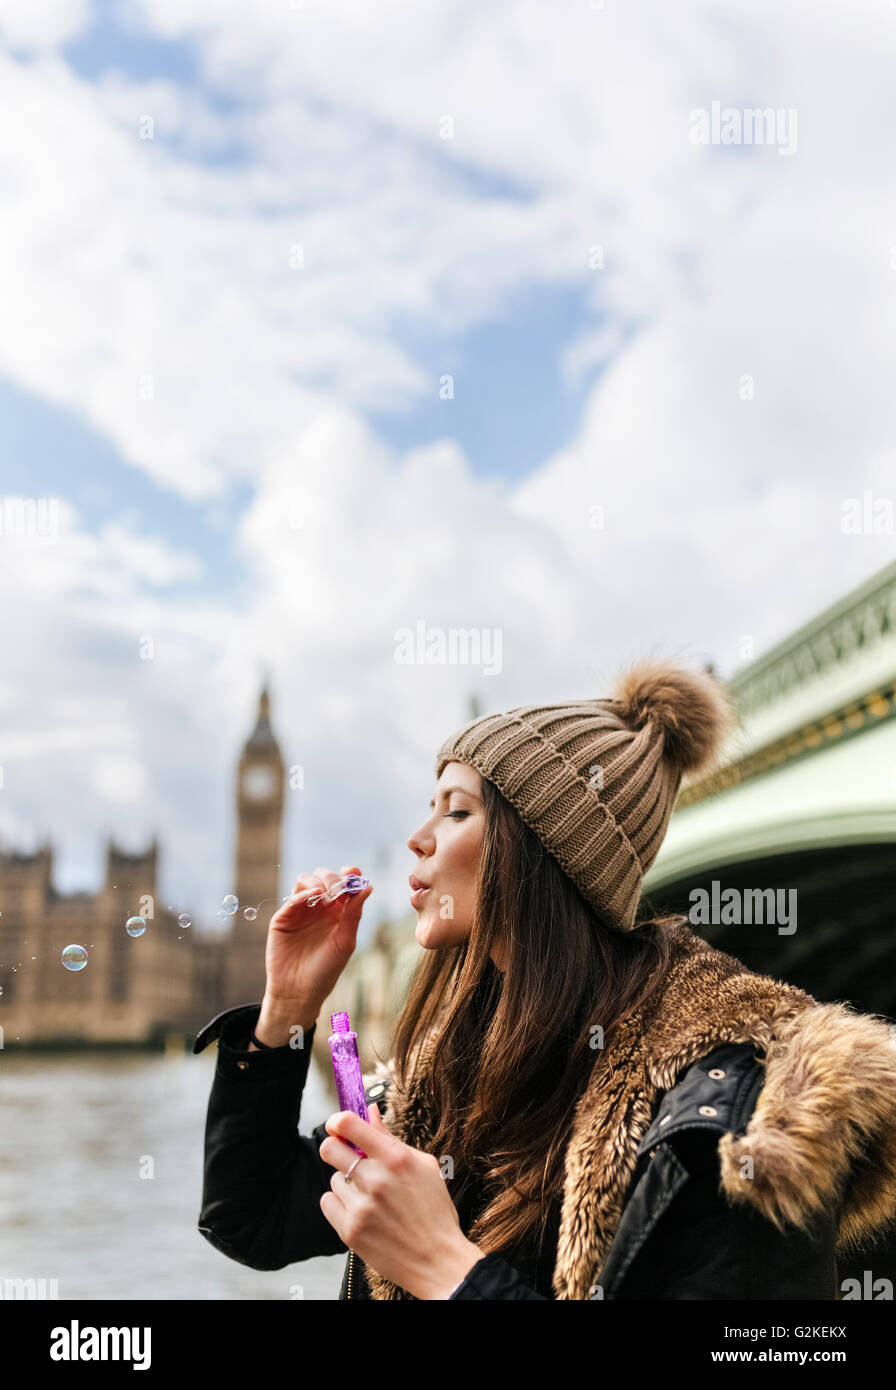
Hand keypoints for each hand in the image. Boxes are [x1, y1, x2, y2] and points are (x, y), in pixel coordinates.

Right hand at [262, 864, 372, 1013]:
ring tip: (325, 894)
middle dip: (333, 877)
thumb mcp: (345, 941)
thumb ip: (354, 913)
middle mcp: (319, 908)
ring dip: (318, 881)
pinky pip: (292, 897)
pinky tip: (314, 897)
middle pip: (325, 877)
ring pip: (306, 881)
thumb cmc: (326, 970)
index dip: (349, 874)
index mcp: (338, 912)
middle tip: (339, 888)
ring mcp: (300, 911)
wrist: (299, 992)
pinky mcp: (283, 917)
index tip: (354, 873)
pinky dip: (304, 892)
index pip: (344, 884)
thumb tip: (368, 887)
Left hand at [319, 1103, 484, 1298]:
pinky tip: (360, 1210)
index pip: (349, 1124)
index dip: (337, 1121)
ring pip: (334, 1178)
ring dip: (347, 1183)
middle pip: (329, 1148)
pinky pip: (328, 1202)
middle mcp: (376, 1179)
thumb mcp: (422, 1165)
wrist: (438, 1260)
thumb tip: (369, 1111)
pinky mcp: (350, 1230)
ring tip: (370, 1197)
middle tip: (348, 1158)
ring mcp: (361, 1206)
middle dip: (335, 1149)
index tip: (338, 1125)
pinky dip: (339, 1204)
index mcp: (396, 1158)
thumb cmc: (434, 1210)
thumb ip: (390, 1137)